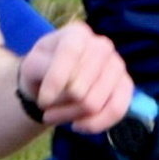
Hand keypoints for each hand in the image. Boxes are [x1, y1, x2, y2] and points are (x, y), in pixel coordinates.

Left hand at [18, 22, 133, 132]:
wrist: (53, 83)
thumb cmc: (41, 70)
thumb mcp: (32, 66)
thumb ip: (45, 70)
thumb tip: (72, 90)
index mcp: (76, 34)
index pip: (70, 53)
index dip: (56, 79)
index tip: (43, 101)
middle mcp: (101, 45)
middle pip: (80, 87)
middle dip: (58, 104)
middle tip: (46, 108)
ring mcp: (117, 65)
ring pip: (94, 103)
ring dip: (70, 116)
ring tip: (55, 115)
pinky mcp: (126, 85)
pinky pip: (116, 110)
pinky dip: (94, 124)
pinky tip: (77, 125)